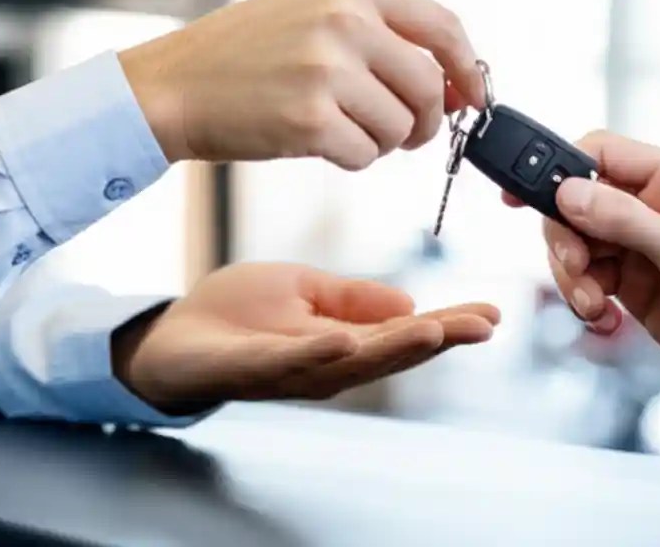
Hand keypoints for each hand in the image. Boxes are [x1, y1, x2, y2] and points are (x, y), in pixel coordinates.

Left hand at [111, 262, 499, 415]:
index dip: (449, 324)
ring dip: (393, 347)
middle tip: (482, 325)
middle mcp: (326, 364)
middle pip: (391, 353)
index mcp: (343, 342)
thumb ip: (354, 298)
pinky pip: (287, 361)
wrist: (168, 341)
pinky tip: (344, 340)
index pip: (405, 332)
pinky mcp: (249, 368)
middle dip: (439, 339)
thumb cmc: (235, 316)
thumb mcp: (305, 289)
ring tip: (433, 331)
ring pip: (350, 362)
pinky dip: (317, 352)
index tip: (491, 313)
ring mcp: (290, 370)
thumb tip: (409, 302)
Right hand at [120, 0, 485, 168]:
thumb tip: (454, 84)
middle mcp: (345, 19)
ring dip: (383, 141)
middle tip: (406, 134)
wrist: (172, 85)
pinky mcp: (309, 118)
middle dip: (426, 121)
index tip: (472, 99)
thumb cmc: (247, 55)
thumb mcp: (316, 11)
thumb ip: (383, 33)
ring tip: (343, 129)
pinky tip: (317, 141)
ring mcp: (327, 68)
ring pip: (400, 126)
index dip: (467, 70)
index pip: (443, 26)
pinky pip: (366, 154)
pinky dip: (352, 158)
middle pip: (429, 86)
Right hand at [507, 131, 659, 433]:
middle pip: (577, 202)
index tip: (518, 193)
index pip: (601, 153)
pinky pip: (587, 279)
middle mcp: (655, 208)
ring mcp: (642, 247)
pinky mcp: (635, 285)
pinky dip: (584, 299)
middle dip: (565, 238)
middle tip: (576, 269)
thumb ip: (625, 220)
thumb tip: (568, 192)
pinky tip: (605, 319)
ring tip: (595, 306)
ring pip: (576, 244)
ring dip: (573, 276)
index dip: (556, 168)